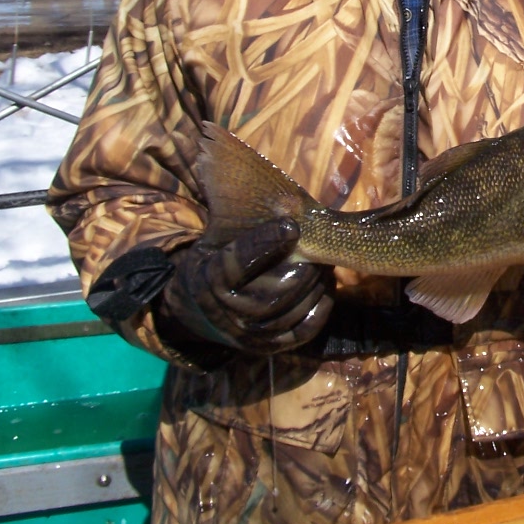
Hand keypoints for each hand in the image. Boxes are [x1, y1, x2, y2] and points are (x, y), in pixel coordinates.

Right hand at [156, 218, 334, 356]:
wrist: (198, 309)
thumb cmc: (217, 260)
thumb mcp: (216, 237)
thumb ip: (238, 217)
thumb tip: (260, 177)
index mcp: (209, 279)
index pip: (237, 264)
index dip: (265, 244)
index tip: (292, 226)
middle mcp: (226, 313)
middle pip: (275, 293)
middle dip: (304, 268)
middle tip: (320, 249)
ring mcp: (248, 335)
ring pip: (291, 312)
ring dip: (316, 285)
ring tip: (325, 264)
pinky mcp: (269, 346)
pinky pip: (303, 331)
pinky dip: (320, 307)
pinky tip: (325, 286)